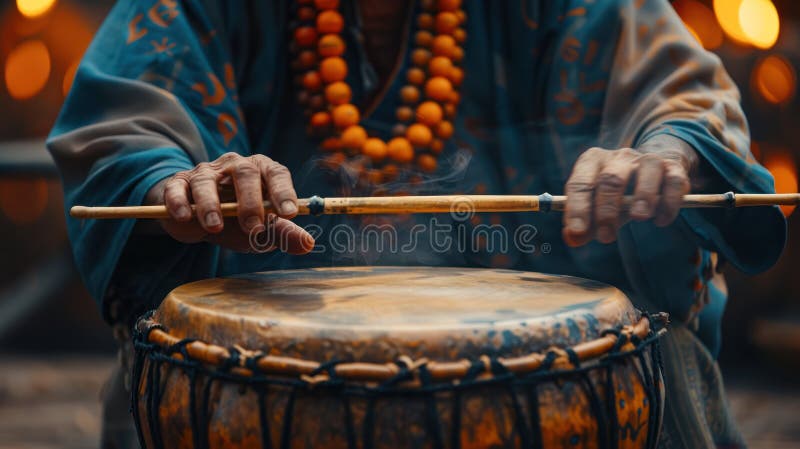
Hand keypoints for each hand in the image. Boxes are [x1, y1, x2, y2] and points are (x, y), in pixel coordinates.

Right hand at [146, 152, 314, 253]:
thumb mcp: (262, 229)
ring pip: (207, 180)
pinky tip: (184, 217)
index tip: (289, 214)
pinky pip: (177, 189)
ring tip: (215, 227)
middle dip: (249, 201)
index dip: (283, 191)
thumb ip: (283, 234)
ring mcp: (205, 172)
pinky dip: (179, 202)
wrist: (198, 220)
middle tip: (253, 227)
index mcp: (261, 171)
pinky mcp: (178, 183)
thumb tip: (308, 244)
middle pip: (244, 172)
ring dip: (211, 204)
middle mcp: (234, 165)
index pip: (276, 173)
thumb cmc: (238, 221)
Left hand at [563, 136, 697, 246]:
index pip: (580, 183)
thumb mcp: (597, 207)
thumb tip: (573, 240)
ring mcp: (648, 159)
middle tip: (606, 238)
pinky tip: (661, 221)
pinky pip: (674, 181)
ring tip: (639, 219)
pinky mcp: (673, 167)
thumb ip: (584, 224)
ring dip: (643, 196)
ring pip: (647, 170)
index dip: (577, 208)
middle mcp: (619, 156)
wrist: (653, 170)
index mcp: (593, 161)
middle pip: (611, 179)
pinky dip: (669, 202)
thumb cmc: (617, 193)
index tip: (577, 231)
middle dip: (607, 211)